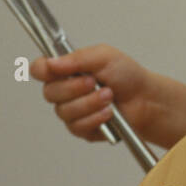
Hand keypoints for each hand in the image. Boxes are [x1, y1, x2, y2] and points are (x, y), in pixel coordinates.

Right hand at [29, 44, 154, 142]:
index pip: (39, 69)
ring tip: (109, 96)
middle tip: (94, 82)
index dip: (42, 70)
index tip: (54, 70)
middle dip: (75, 88)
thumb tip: (51, 63)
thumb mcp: (104, 56)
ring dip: (89, 103)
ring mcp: (71, 111)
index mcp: (66, 69)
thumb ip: (77, 58)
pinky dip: (95, 118)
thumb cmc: (126, 75)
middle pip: (50, 93)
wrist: (145, 99)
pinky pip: (77, 126)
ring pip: (64, 111)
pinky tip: (108, 112)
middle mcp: (64, 90)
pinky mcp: (81, 129)